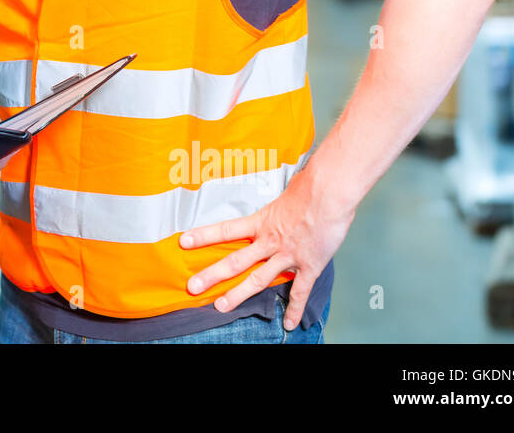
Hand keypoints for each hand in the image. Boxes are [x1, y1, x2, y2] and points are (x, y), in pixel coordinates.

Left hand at [178, 169, 354, 330]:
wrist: (330, 193)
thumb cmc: (310, 188)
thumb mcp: (284, 194)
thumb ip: (275, 208)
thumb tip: (273, 207)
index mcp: (261, 221)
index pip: (226, 229)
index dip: (204, 235)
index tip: (183, 241)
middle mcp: (269, 240)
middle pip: (235, 261)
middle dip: (212, 275)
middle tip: (192, 287)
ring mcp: (288, 255)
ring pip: (258, 280)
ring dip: (238, 295)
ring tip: (220, 307)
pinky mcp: (309, 265)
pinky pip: (300, 291)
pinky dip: (294, 309)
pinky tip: (290, 324)